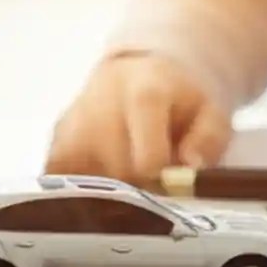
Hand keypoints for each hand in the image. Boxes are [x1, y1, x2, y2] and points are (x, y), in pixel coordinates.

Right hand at [46, 54, 232, 181]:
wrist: (139, 73)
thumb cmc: (178, 101)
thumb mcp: (210, 112)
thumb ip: (208, 139)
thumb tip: (190, 167)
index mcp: (145, 93)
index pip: (148, 159)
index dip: (163, 180)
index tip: (174, 181)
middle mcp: (99, 107)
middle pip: (118, 176)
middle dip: (141, 188)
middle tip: (156, 180)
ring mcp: (72, 125)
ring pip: (91, 186)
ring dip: (113, 192)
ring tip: (131, 175)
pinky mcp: (57, 142)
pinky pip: (65, 182)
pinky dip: (85, 192)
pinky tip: (104, 181)